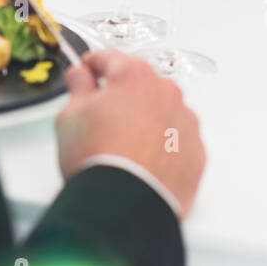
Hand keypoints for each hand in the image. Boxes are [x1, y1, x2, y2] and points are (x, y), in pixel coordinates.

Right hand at [55, 49, 204, 218]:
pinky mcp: (196, 155)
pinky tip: (143, 163)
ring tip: (124, 147)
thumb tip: (81, 77)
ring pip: (162, 113)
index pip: (109, 58)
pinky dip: (163, 147)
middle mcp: (167, 94)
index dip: (92, 65)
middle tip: (102, 118)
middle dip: (122, 96)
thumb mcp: (70, 116)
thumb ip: (78, 88)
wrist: (122, 207)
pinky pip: (177, 141)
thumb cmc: (97, 158)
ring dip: (146, 121)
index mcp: (134, 76)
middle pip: (140, 85)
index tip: (86, 73)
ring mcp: (185, 124)